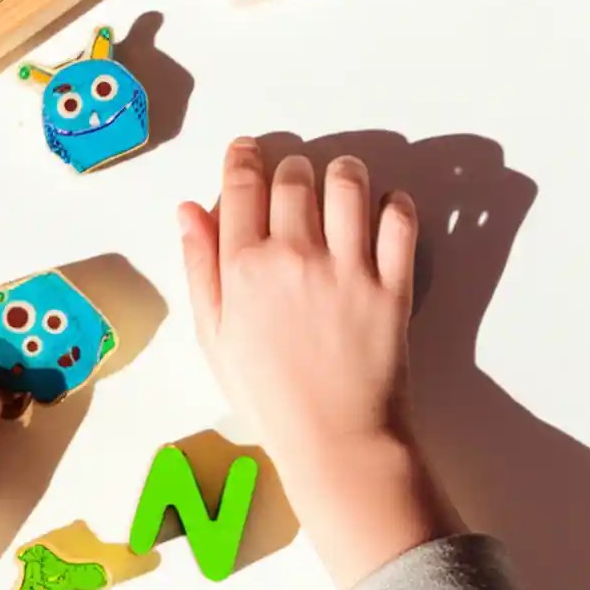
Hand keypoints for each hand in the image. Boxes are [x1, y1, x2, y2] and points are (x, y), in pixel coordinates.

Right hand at [177, 137, 462, 588]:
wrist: (334, 439)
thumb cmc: (267, 395)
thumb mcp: (213, 334)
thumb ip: (200, 266)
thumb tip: (189, 210)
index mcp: (243, 268)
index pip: (243, 185)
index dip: (244, 157)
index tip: (247, 150)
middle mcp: (294, 256)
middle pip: (295, 177)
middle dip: (292, 168)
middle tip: (294, 178)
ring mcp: (347, 268)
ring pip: (349, 184)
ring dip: (343, 172)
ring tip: (341, 182)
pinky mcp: (392, 284)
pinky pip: (399, 221)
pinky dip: (393, 205)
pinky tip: (383, 210)